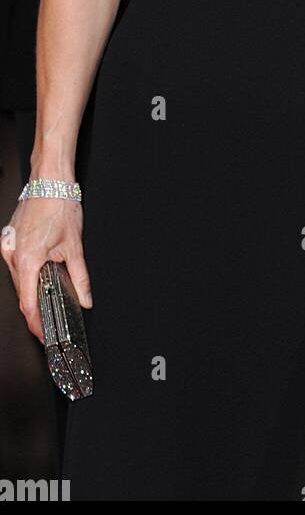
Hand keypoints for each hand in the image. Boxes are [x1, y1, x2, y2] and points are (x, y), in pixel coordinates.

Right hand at [1, 196, 90, 340]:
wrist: (50, 180)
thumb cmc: (60, 205)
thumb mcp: (74, 246)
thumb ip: (80, 276)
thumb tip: (86, 297)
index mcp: (27, 259)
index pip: (28, 302)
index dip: (35, 322)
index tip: (43, 334)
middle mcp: (12, 255)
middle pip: (21, 293)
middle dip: (34, 309)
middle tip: (48, 323)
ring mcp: (7, 247)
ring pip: (17, 279)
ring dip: (30, 291)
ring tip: (46, 301)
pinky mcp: (8, 240)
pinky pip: (15, 265)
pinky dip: (26, 275)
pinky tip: (38, 278)